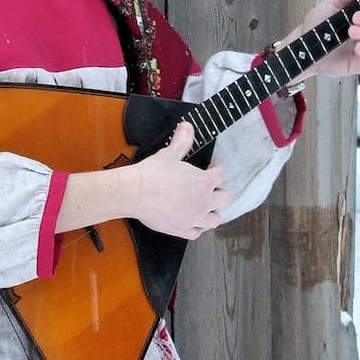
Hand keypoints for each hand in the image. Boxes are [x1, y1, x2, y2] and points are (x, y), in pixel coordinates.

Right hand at [129, 121, 234, 238]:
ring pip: (214, 220)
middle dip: (219, 193)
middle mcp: (204, 202)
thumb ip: (182, 141)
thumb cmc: (153, 172)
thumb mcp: (169, 154)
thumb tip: (187, 125)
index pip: (221, 176)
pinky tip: (190, 221)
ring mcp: (194, 218)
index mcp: (204, 182)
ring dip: (211, 213)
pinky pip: (196, 233)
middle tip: (209, 189)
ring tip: (204, 208)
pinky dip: (196, 228)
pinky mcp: (181, 230)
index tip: (210, 169)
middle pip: (225, 199)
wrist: (135, 193)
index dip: (216, 171)